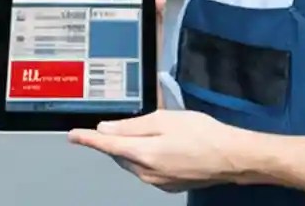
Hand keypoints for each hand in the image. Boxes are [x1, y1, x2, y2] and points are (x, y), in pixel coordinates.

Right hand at [0, 0, 168, 102]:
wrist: (139, 118)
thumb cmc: (139, 83)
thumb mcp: (143, 47)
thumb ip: (150, 21)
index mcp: (83, 37)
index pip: (52, 15)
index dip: (30, 5)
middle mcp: (66, 53)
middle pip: (28, 31)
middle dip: (5, 21)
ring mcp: (57, 72)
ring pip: (20, 53)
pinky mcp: (53, 93)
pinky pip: (22, 80)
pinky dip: (3, 70)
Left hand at [67, 110, 242, 192]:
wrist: (231, 157)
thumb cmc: (203, 134)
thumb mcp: (164, 119)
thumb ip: (131, 126)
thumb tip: (107, 129)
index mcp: (143, 153)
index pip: (106, 144)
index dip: (87, 138)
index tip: (73, 135)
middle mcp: (147, 172)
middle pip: (119, 153)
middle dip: (118, 139)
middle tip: (134, 124)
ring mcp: (158, 181)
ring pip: (133, 161)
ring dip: (134, 148)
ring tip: (158, 133)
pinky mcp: (168, 185)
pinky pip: (148, 169)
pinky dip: (148, 157)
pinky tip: (167, 146)